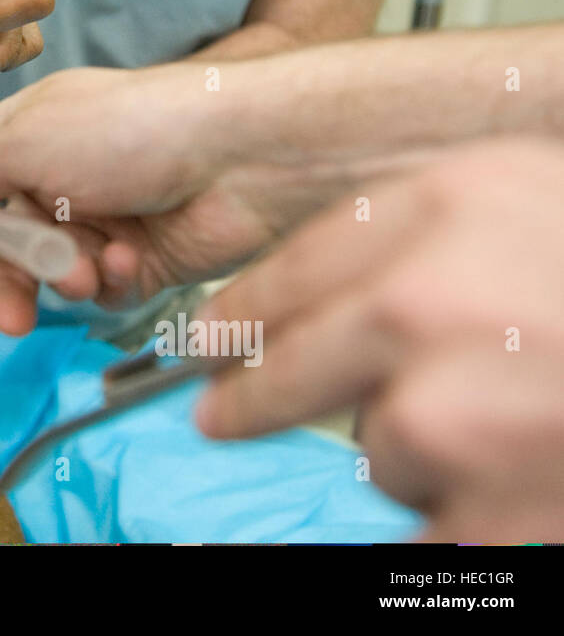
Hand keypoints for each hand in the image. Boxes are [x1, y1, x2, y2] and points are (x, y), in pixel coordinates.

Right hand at [0, 65, 287, 326]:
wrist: (239, 161)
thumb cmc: (126, 132)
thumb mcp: (27, 141)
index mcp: (30, 128)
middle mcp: (60, 172)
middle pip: (5, 235)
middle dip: (10, 273)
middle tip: (12, 316)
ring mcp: (100, 217)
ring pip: (51, 269)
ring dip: (64, 274)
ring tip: (89, 271)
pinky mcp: (140, 259)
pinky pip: (100, 287)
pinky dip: (111, 278)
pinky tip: (133, 258)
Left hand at [194, 138, 563, 541]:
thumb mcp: (518, 189)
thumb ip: (407, 229)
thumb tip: (311, 293)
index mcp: (428, 217)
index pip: (275, 280)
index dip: (227, 321)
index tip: (203, 346)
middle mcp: (419, 312)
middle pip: (278, 374)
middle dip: (244, 399)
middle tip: (221, 415)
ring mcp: (450, 424)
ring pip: (377, 454)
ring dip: (418, 451)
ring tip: (514, 422)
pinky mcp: (492, 522)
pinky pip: (424, 533)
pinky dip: (458, 517)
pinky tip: (514, 470)